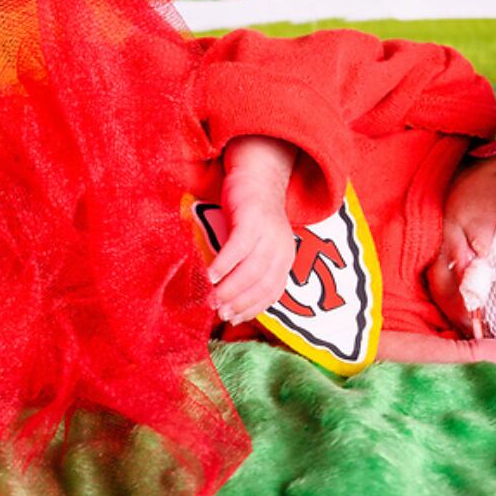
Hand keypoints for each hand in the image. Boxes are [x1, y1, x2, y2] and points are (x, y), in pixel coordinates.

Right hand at [208, 137, 297, 323]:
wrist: (257, 176)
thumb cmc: (250, 216)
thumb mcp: (258, 245)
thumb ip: (250, 269)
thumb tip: (229, 300)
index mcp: (285, 257)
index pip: (273, 292)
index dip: (253, 308)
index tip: (233, 319)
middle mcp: (281, 247)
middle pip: (262, 284)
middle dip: (239, 302)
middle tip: (219, 312)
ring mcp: (268, 233)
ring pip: (251, 269)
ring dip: (230, 288)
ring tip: (211, 299)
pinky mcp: (252, 219)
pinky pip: (238, 248)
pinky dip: (224, 265)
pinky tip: (211, 275)